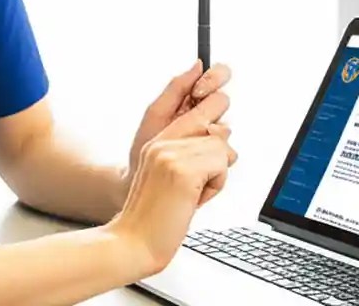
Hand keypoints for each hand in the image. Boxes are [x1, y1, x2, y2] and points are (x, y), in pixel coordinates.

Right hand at [106, 96, 237, 276]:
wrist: (133, 244)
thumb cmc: (155, 219)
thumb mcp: (169, 178)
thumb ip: (190, 154)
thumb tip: (225, 133)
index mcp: (157, 142)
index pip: (198, 113)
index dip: (213, 129)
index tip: (208, 151)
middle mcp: (162, 143)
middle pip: (216, 131)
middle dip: (217, 160)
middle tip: (198, 185)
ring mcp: (170, 154)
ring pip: (222, 148)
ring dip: (217, 176)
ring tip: (193, 194)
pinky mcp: (182, 170)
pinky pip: (221, 164)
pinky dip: (216, 186)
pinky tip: (194, 200)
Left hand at [122, 61, 233, 196]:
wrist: (144, 178)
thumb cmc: (146, 143)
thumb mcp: (156, 112)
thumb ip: (176, 86)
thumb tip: (199, 64)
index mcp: (193, 99)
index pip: (218, 76)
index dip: (213, 80)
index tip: (197, 93)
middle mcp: (205, 115)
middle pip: (224, 101)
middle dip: (209, 109)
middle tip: (192, 123)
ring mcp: (212, 137)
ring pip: (227, 128)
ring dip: (208, 136)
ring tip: (185, 148)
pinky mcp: (217, 158)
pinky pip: (227, 153)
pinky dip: (212, 156)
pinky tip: (194, 162)